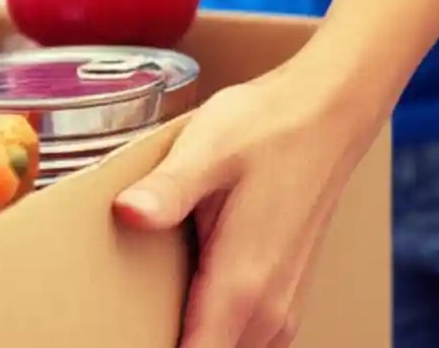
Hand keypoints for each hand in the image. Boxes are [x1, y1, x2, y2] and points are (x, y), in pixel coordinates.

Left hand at [112, 61, 386, 347]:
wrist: (326, 113)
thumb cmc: (265, 127)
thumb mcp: (207, 148)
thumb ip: (169, 189)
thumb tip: (129, 212)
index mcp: (242, 284)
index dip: (149, 347)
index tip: (112, 335)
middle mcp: (266, 311)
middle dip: (159, 341)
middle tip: (114, 319)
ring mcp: (278, 308)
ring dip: (186, 336)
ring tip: (136, 311)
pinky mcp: (279, 295)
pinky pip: (241, 338)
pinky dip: (209, 331)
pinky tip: (173, 299)